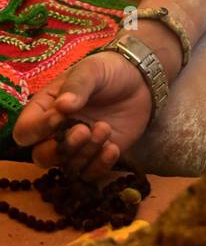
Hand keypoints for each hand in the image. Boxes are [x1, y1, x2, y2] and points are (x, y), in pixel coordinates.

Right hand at [12, 50, 153, 180]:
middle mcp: (56, 133)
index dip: (38, 129)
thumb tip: (62, 106)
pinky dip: (100, 166)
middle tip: (84, 130)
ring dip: (85, 153)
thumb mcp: (92, 70)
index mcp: (45, 109)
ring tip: (105, 128)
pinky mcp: (97, 157)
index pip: (25, 131)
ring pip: (67, 167)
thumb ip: (77, 86)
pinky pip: (90, 174)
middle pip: (41, 157)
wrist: (140, 81)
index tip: (60, 116)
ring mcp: (77, 147)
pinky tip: (113, 148)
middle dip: (60, 149)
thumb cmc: (108, 71)